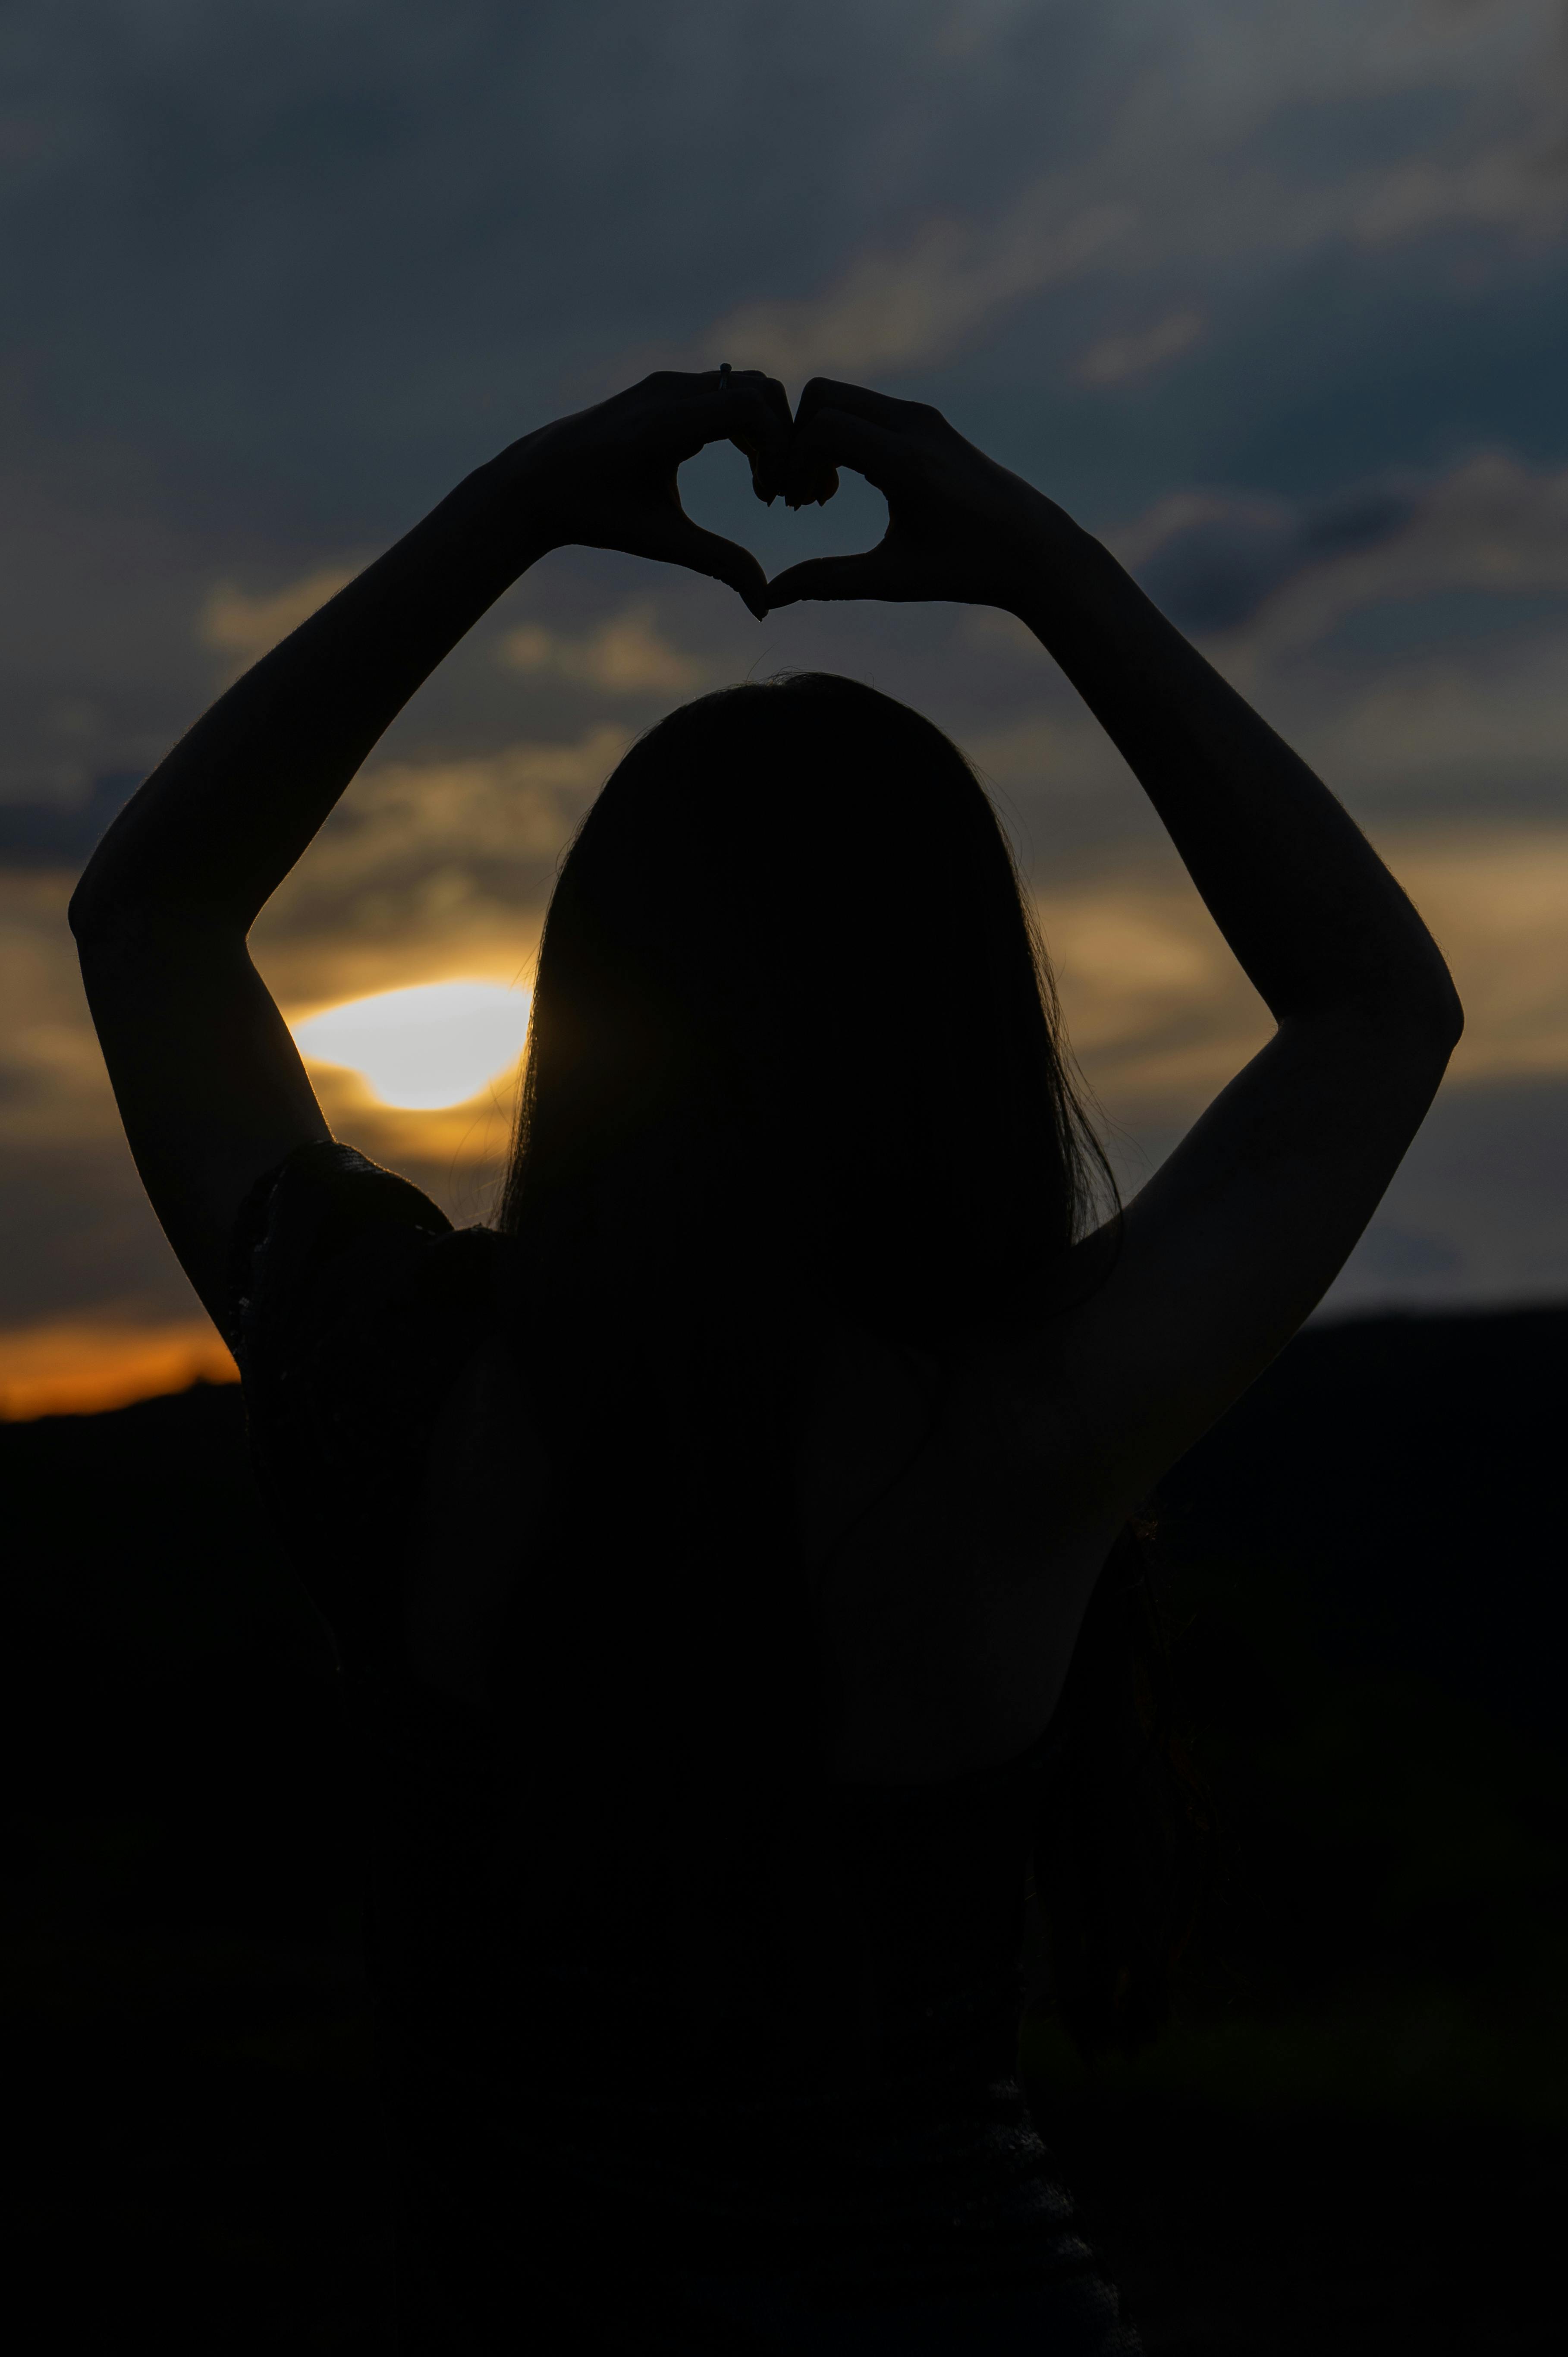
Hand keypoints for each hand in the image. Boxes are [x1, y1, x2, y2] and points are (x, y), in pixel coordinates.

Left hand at [500, 370, 793, 619]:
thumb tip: (764, 608)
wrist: (538, 480)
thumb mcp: (660, 540)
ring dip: (767, 431)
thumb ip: (718, 564)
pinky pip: (725, 392)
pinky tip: (745, 469)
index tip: (776, 495)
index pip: (750, 405)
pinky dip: (746, 424)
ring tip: (763, 485)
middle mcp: (668, 390)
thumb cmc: (595, 513)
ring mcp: (666, 383)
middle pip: (759, 389)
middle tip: (779, 492)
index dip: (780, 445)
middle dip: (783, 437)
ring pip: (746, 387)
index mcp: (664, 423)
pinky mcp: (666, 387)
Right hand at [765, 379, 1070, 614]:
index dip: (792, 460)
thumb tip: (769, 596)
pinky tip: (846, 485)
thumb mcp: (893, 580)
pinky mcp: (928, 420)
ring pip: (843, 398)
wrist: (1035, 549)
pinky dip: (843, 436)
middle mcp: (915, 425)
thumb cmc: (967, 570)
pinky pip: (865, 408)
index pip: (822, 427)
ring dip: (819, 438)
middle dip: (797, 440)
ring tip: (820, 495)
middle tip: (799, 495)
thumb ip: (827, 582)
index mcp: (906, 462)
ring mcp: (923, 417)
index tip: (793, 504)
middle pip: (824, 396)